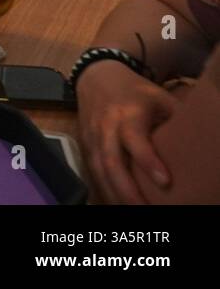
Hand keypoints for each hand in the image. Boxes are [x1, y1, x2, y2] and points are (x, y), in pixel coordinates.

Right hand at [75, 59, 173, 202]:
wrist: (96, 76)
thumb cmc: (134, 90)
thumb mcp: (159, 97)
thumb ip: (176, 118)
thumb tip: (202, 142)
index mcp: (128, 113)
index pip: (135, 139)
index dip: (148, 160)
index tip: (165, 182)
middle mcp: (106, 126)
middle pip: (112, 162)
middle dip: (128, 189)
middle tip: (146, 209)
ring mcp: (93, 137)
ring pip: (99, 170)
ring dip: (114, 194)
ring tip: (130, 212)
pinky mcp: (85, 144)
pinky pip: (93, 171)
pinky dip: (104, 189)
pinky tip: (117, 202)